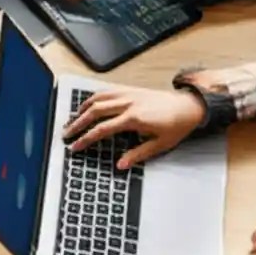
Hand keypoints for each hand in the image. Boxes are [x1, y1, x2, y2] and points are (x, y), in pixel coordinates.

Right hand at [63, 87, 205, 168]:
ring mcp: (128, 94)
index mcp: (134, 119)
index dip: (86, 139)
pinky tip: (88, 105)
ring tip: (73, 120)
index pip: (102, 129)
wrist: (189, 107)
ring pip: (97, 99)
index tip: (75, 146)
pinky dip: (93, 97)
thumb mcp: (159, 145)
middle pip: (93, 111)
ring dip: (82, 109)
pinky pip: (106, 91)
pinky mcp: (130, 90)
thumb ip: (138, 155)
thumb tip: (121, 164)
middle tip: (66, 133)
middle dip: (77, 123)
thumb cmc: (177, 126)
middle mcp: (128, 104)